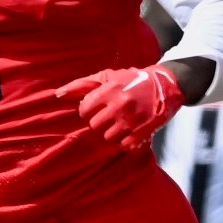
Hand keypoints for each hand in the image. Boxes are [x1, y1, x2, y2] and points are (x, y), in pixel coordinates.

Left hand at [55, 64, 183, 149]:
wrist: (166, 84)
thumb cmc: (132, 79)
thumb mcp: (108, 76)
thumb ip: (82, 85)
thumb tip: (57, 94)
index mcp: (109, 90)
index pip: (84, 110)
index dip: (88, 111)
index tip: (96, 109)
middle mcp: (120, 105)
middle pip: (94, 125)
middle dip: (99, 122)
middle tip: (108, 117)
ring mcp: (132, 119)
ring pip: (109, 137)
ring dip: (112, 133)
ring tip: (120, 124)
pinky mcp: (144, 131)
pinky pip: (125, 145)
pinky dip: (126, 142)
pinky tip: (130, 132)